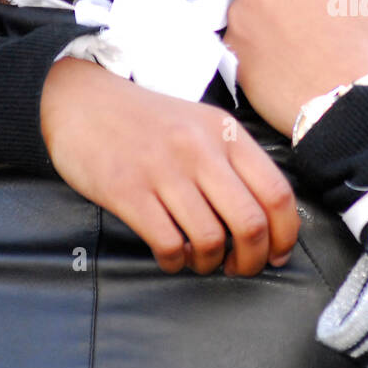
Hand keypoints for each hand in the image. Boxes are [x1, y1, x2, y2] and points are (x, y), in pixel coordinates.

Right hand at [39, 56, 298, 275]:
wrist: (82, 99)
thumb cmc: (147, 121)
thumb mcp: (201, 125)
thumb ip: (234, 162)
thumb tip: (268, 219)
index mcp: (226, 134)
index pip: (277, 192)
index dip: (285, 234)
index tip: (278, 254)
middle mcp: (200, 151)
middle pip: (250, 223)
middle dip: (253, 259)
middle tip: (241, 267)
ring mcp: (164, 170)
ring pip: (211, 239)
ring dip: (211, 263)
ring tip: (202, 260)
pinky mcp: (127, 190)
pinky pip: (168, 243)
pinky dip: (176, 262)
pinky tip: (172, 257)